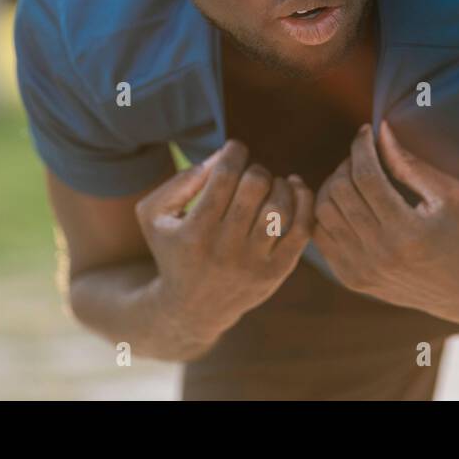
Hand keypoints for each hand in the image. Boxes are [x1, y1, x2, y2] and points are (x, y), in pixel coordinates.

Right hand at [135, 140, 313, 338]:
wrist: (191, 309)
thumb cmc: (172, 249)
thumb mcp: (154, 215)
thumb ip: (180, 181)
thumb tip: (222, 157)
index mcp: (195, 231)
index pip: (224, 175)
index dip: (234, 152)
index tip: (235, 149)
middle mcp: (225, 249)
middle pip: (255, 185)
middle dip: (255, 168)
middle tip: (251, 173)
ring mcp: (253, 263)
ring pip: (280, 206)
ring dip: (279, 184)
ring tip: (270, 184)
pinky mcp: (275, 273)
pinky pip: (301, 230)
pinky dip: (304, 201)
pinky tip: (294, 188)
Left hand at [312, 121, 458, 326]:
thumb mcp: (449, 194)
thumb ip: (410, 163)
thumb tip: (380, 132)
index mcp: (408, 232)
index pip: (367, 177)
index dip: (361, 147)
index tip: (366, 132)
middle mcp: (380, 254)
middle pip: (340, 192)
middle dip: (347, 163)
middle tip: (361, 156)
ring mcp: (362, 269)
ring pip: (323, 212)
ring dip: (332, 185)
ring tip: (352, 177)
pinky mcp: (352, 279)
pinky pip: (321, 235)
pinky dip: (326, 212)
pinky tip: (345, 201)